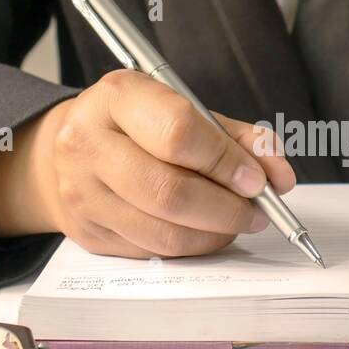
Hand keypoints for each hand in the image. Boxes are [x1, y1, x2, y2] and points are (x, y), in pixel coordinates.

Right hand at [0, 70, 295, 257]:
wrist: (69, 149)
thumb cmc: (137, 125)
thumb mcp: (184, 108)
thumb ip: (237, 136)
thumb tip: (279, 175)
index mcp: (117, 97)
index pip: (178, 132)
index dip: (226, 161)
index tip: (257, 179)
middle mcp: (89, 143)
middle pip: (169, 192)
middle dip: (226, 209)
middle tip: (256, 210)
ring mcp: (83, 192)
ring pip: (162, 232)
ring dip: (214, 234)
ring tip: (237, 221)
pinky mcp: (88, 232)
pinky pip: (152, 252)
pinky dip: (191, 247)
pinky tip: (205, 232)